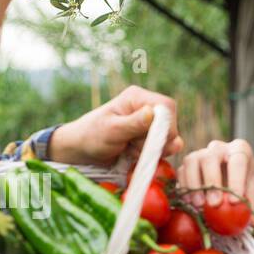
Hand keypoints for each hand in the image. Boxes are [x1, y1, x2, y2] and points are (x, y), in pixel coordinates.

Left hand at [48, 86, 183, 166]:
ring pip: (169, 140)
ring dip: (152, 150)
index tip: (152, 140)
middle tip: (133, 145)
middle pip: (170, 126)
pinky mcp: (149, 138)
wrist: (82, 151)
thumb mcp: (111, 130)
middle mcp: (147, 108)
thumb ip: (133, 123)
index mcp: (137, 97)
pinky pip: (162, 149)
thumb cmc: (91, 136)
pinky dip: (151, 156)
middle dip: (156, 141)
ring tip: (130, 149)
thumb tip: (152, 113)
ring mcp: (149, 125)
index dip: (166, 126)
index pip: (167, 107)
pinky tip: (134, 154)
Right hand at [179, 138, 253, 213]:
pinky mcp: (188, 163)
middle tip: (214, 204)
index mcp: (239, 149)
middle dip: (211, 182)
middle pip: (210, 158)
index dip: (236, 181)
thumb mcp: (253, 187)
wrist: (232, 172)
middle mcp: (218, 147)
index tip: (234, 202)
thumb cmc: (245, 179)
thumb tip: (251, 222)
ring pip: (191, 161)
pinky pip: (181, 171)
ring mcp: (200, 153)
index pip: (238, 161)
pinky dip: (184, 187)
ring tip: (199, 205)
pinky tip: (190, 203)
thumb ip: (252, 202)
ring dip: (194, 185)